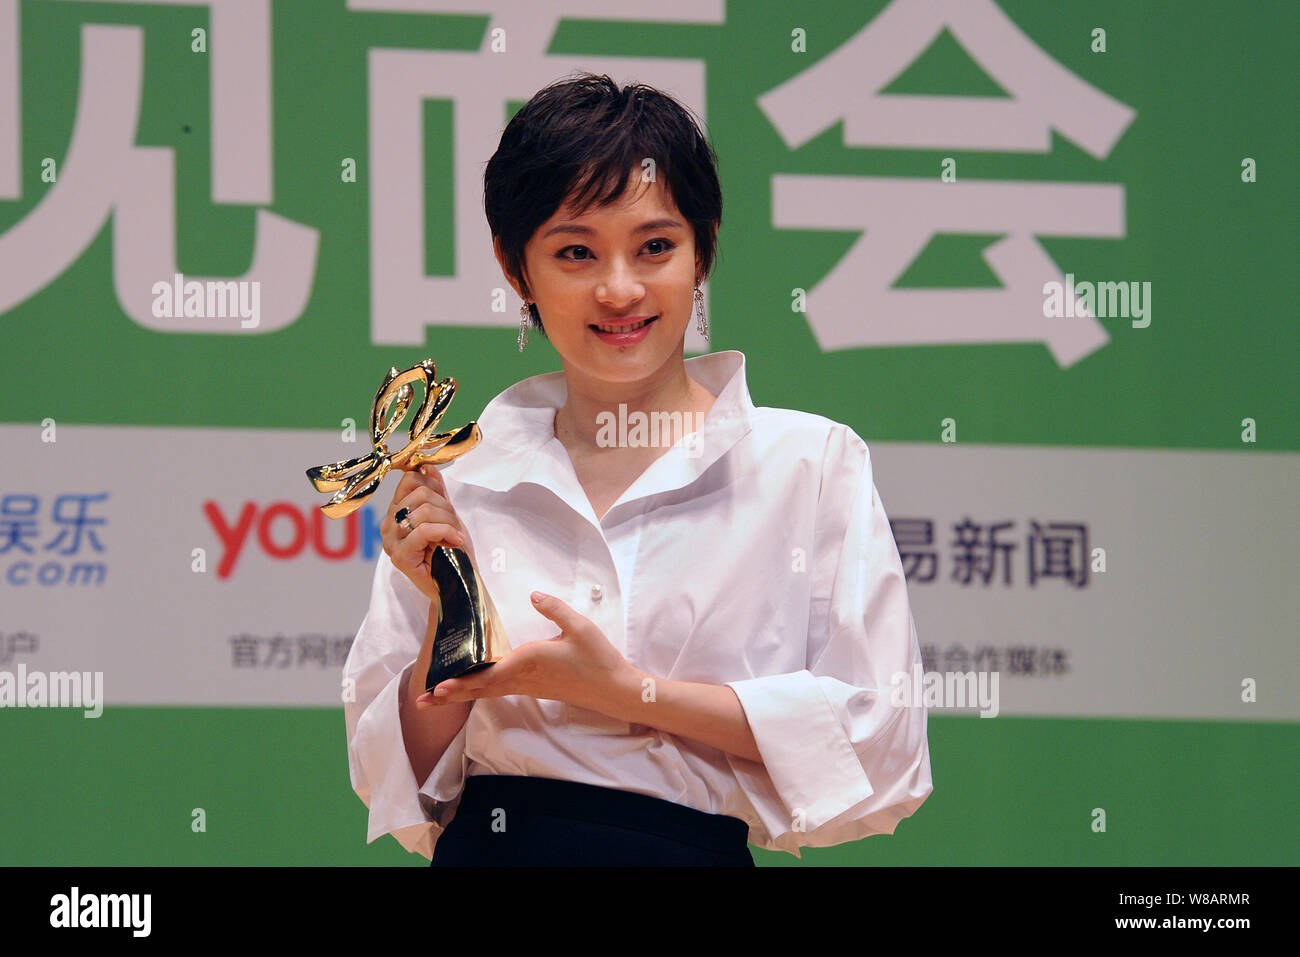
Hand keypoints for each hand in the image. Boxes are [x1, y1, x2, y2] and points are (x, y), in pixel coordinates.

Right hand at [380, 464, 477, 605]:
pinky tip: (456, 541)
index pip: (410, 480)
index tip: (448, 506)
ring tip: (455, 536)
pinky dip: (446, 532)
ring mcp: (391, 542)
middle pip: (419, 493)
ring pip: (423, 510)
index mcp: (395, 513)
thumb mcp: (447, 516)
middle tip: (455, 526)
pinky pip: (423, 530)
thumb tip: (426, 466)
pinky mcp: (399, 557)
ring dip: (449, 521)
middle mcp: (388, 525)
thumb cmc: (452, 552)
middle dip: (446, 507)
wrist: (459, 583)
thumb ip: (436, 492)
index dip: (435, 487)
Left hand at [415, 592, 639, 718]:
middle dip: (450, 694)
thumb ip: (554, 608)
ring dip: (461, 694)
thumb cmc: (598, 658)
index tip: (438, 686)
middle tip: (422, 700)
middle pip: (480, 688)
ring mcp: (528, 686)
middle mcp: (523, 678)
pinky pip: (499, 690)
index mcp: (529, 662)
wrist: (614, 689)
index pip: (488, 675)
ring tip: (436, 698)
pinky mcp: (534, 688)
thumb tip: (532, 594)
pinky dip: (479, 690)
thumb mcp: (580, 627)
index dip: (461, 682)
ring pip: (488, 692)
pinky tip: (471, 687)